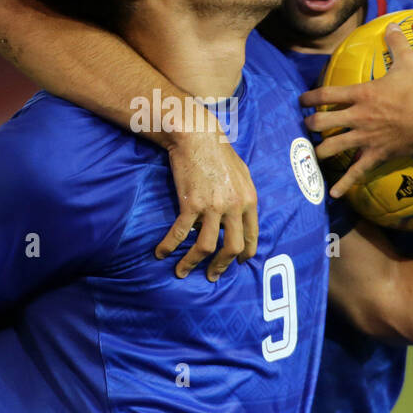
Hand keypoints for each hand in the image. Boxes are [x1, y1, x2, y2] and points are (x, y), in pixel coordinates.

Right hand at [158, 130, 259, 281]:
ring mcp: (212, 207)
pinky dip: (169, 246)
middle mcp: (234, 207)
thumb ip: (244, 196)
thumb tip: (241, 214)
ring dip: (192, 263)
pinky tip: (161, 253)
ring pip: (205, 246)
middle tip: (212, 276)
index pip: (251, 236)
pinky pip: (180, 233)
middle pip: (232, 248)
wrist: (197, 136)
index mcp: (249, 200)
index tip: (237, 263)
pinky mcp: (190, 204)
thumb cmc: (219, 151)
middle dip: (221, 266)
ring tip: (182, 272)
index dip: (244, 254)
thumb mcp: (242, 173)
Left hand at [301, 23, 412, 198]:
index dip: (309, 98)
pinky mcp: (376, 155)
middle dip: (310, 125)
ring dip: (319, 151)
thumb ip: (397, 42)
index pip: (325, 94)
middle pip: (321, 123)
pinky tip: (332, 194)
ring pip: (331, 148)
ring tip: (314, 152)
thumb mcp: (408, 62)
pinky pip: (356, 172)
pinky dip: (343, 185)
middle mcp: (357, 117)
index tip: (301, 101)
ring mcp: (365, 138)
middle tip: (307, 126)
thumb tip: (392, 24)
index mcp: (361, 94)